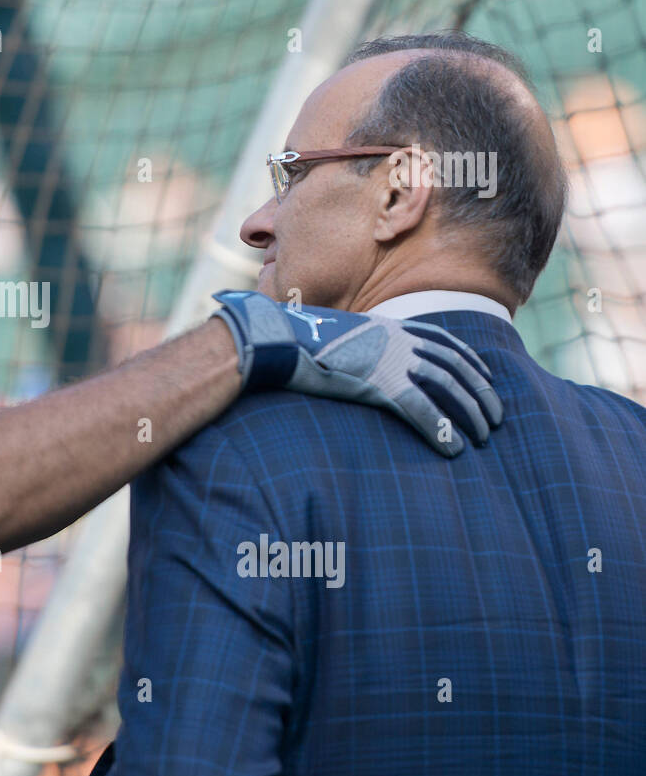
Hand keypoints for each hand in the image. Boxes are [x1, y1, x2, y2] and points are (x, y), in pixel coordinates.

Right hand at [211, 290, 502, 456]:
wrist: (279, 340)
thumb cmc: (297, 342)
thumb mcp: (336, 335)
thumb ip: (358, 345)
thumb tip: (358, 357)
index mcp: (389, 327)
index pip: (442, 341)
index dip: (470, 360)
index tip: (487, 376)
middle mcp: (397, 340)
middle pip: (452, 365)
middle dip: (480, 391)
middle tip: (495, 416)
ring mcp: (391, 361)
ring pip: (446, 388)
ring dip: (469, 413)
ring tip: (483, 435)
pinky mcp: (380, 384)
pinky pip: (422, 410)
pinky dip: (442, 429)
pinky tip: (454, 448)